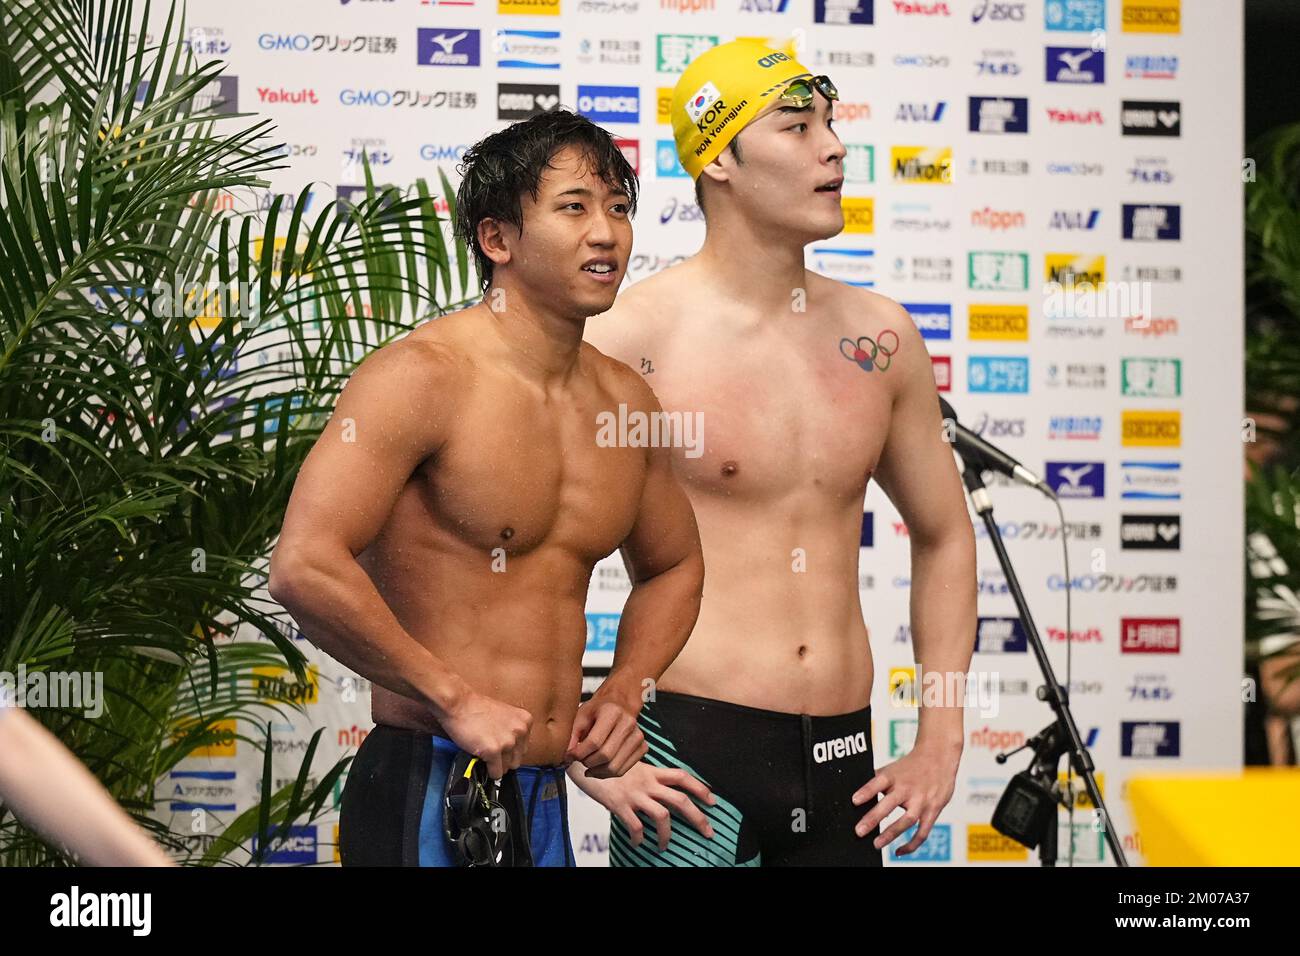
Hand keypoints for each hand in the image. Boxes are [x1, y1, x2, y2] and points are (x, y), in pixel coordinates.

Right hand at [439, 690, 532, 779]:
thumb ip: (512, 730)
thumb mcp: (504, 715)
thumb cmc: (476, 708)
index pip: (523, 748)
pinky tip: (482, 761)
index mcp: (525, 721)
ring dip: (495, 765)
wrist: (458, 704)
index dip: (510, 751)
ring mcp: (507, 742)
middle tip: (491, 754)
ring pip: (506, 768)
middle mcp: (520, 731)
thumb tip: (512, 750)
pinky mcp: (493, 751)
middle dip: (504, 759)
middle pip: (517, 759)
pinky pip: (496, 772)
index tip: (501, 749)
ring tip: (484, 754)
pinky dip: (489, 772)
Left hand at [564, 696, 645, 777]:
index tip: (569, 756)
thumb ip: (571, 735)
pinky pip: (622, 770)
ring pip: (614, 767)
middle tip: (579, 760)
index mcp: (612, 712)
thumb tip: (565, 758)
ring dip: (596, 771)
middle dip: (587, 762)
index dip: (578, 754)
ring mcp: (638, 736)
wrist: (619, 703)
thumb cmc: (597, 710)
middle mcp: (628, 723)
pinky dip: (607, 773)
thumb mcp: (580, 716)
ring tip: (588, 764)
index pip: (594, 742)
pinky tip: (598, 767)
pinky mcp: (642, 747)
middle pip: (605, 756)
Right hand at [570, 761, 715, 851]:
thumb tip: (650, 793)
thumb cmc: (603, 763)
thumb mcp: (627, 765)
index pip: (681, 776)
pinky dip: (639, 839)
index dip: (700, 788)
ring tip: (664, 846)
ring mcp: (633, 794)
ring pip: (662, 816)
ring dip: (667, 835)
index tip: (713, 800)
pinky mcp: (619, 804)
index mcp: (650, 771)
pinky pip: (636, 826)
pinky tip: (638, 844)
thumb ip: (642, 777)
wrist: (581, 759)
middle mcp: (646, 782)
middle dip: (698, 817)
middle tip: (708, 831)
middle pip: (680, 799)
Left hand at [851, 744, 958, 855]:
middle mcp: (907, 788)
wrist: (938, 756)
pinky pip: (923, 831)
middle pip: (890, 803)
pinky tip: (898, 851)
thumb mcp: (891, 769)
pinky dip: (912, 844)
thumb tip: (856, 795)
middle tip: (859, 831)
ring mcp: (921, 800)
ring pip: (906, 820)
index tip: (854, 801)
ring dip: (891, 833)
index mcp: (894, 776)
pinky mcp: (933, 811)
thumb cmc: (909, 766)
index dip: (867, 791)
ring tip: (876, 844)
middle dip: (874, 818)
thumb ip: (876, 781)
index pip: (878, 781)